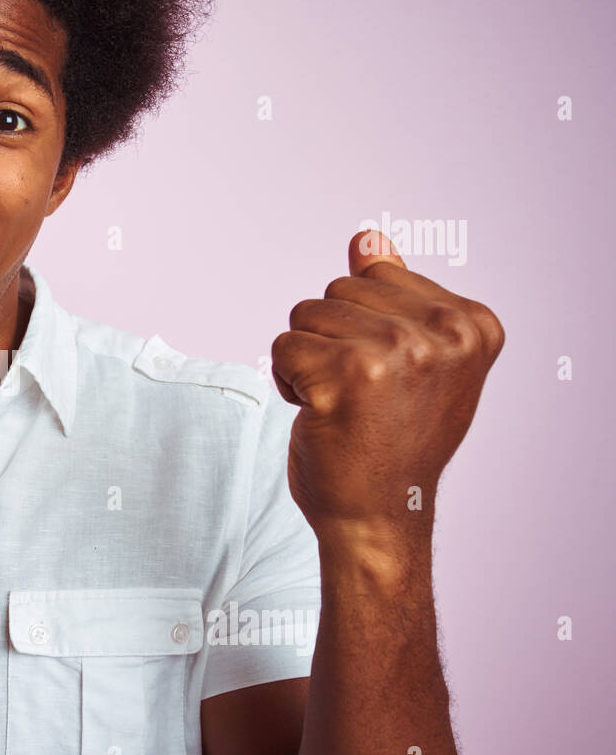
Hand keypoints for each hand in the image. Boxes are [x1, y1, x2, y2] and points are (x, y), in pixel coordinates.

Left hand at [271, 230, 504, 540]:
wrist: (381, 517)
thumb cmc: (392, 440)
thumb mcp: (412, 359)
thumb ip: (393, 294)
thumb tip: (368, 237)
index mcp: (472, 324)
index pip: (377, 275)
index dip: (363, 325)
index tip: (391, 376)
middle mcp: (442, 334)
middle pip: (338, 289)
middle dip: (331, 338)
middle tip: (362, 395)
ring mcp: (395, 353)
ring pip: (305, 314)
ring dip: (307, 361)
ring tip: (343, 404)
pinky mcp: (344, 378)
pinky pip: (282, 347)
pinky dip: (286, 382)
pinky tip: (320, 415)